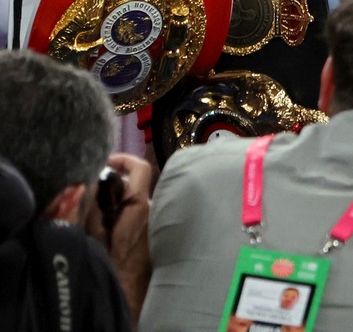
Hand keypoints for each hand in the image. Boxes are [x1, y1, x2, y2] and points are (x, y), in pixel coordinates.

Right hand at [103, 153, 152, 325]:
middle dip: (116, 187)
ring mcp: (158, 222)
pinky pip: (143, 217)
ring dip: (121, 205)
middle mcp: (155, 210)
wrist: (130, 295)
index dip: (124, 159)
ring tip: (102, 219)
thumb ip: (91, 206)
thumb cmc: (111, 268)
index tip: (109, 162)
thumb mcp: (92, 235)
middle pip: (136, 186)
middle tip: (96, 198)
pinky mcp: (158, 233)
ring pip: (138, 203)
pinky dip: (128, 218)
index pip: (141, 167)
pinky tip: (114, 233)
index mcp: (140, 206)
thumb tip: (90, 181)